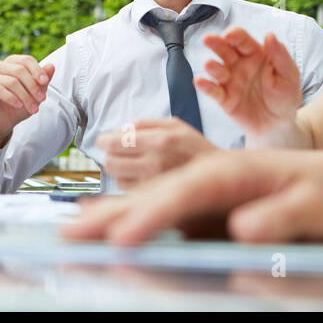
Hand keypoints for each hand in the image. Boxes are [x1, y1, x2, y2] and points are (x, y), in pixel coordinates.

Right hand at [0, 54, 53, 149]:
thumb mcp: (34, 94)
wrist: (2, 123)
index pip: (26, 60)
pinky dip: (11, 98)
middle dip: (33, 86)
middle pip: (19, 70)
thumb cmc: (19, 105)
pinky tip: (19, 106)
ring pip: (11, 81)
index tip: (45, 82)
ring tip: (33, 108)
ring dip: (25, 96)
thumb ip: (43, 80)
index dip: (37, 70)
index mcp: (11, 63)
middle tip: (41, 100)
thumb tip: (51, 66)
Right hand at [61, 148, 322, 245]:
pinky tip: (99, 231)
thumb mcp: (316, 208)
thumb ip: (283, 217)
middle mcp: (207, 176)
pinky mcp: (198, 207)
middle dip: (111, 216)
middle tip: (70, 237)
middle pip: (152, 194)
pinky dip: (125, 220)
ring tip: (70, 235)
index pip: (185, 192)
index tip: (124, 239)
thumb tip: (243, 228)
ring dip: (108, 218)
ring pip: (146, 202)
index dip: (152, 215)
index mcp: (232, 172)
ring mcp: (199, 191)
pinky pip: (155, 213)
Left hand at [95, 117, 216, 188]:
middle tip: (117, 151)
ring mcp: (153, 184)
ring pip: (117, 178)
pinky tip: (141, 176)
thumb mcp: (175, 124)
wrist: (218, 177)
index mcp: (159, 141)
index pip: (114, 142)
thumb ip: (144, 123)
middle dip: (110, 155)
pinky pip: (128, 191)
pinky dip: (129, 182)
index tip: (103, 140)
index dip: (103, 141)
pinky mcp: (154, 199)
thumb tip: (119, 130)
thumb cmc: (194, 147)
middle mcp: (154, 164)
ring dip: (119, 170)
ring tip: (133, 164)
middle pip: (110, 162)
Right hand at [194, 27, 301, 136]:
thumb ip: (280, 55)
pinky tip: (200, 81)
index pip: (242, 40)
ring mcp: (230, 81)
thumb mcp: (289, 75)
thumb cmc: (286, 96)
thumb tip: (270, 34)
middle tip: (208, 39)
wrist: (279, 124)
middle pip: (224, 50)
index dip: (235, 35)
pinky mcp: (224, 99)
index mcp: (255, 54)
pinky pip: (214, 91)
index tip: (230, 34)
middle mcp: (238, 64)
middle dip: (216, 43)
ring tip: (210, 65)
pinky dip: (205, 86)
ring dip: (212, 66)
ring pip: (217, 69)